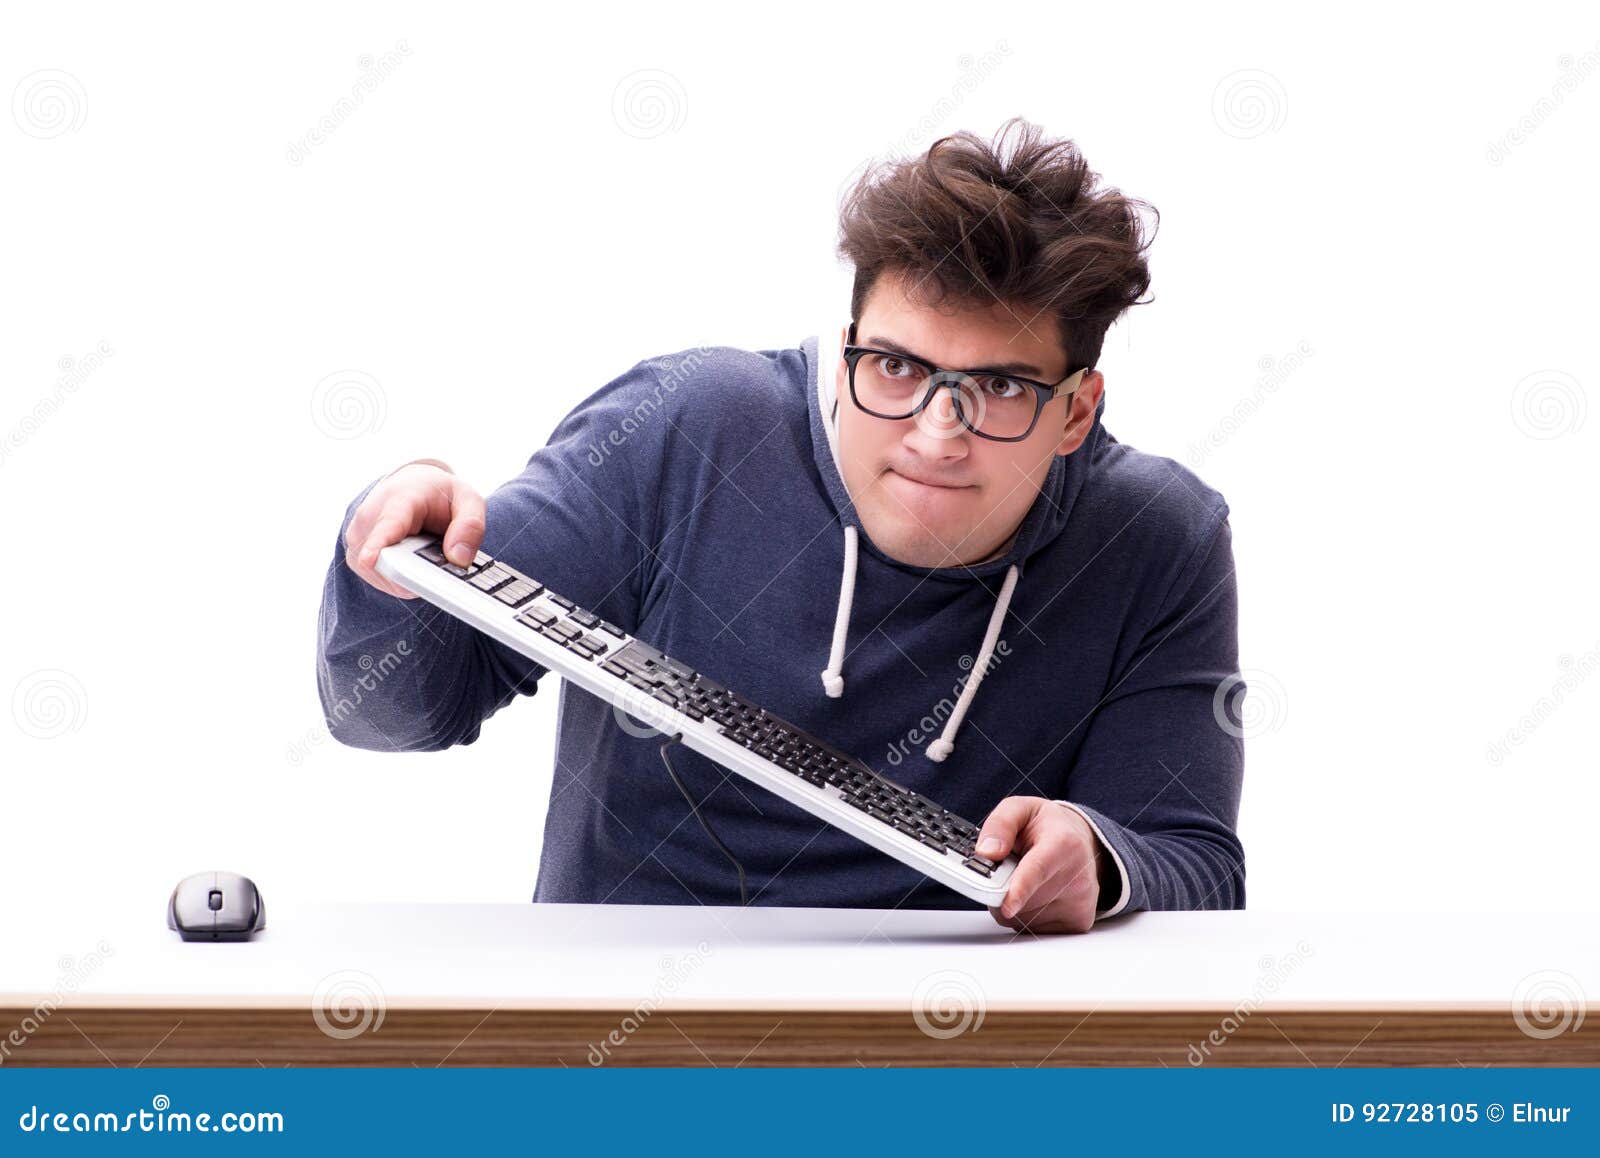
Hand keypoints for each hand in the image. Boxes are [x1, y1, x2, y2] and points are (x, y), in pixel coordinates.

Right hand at [343, 461, 485, 598]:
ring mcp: (358, 540)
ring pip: (385, 576)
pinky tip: (414, 561)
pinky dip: (402, 579)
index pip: (387, 524)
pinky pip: (382, 580)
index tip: (369, 560)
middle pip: (387, 560)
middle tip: (440, 561)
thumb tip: (458, 559)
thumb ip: (471, 525)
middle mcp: (370, 518)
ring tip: (425, 552)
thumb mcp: (467, 499)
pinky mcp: (356, 558)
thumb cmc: (437, 495)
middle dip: (418, 572)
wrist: (410, 488)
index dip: (377, 544)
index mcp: (399, 499)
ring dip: (411, 576)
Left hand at [976, 796, 1103, 933]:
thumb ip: (1001, 823)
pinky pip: (1035, 928)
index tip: (1007, 906)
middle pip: (1025, 898)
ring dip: (1013, 903)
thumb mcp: (1021, 809)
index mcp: (1063, 842)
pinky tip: (1036, 895)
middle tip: (1008, 869)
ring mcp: (1080, 901)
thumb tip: (986, 852)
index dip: (1020, 889)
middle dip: (1004, 889)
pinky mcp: (1079, 921)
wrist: (1082, 842)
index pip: (1039, 870)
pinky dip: (1026, 915)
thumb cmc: (1048, 827)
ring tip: (1025, 879)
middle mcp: (1077, 874)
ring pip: (1025, 917)